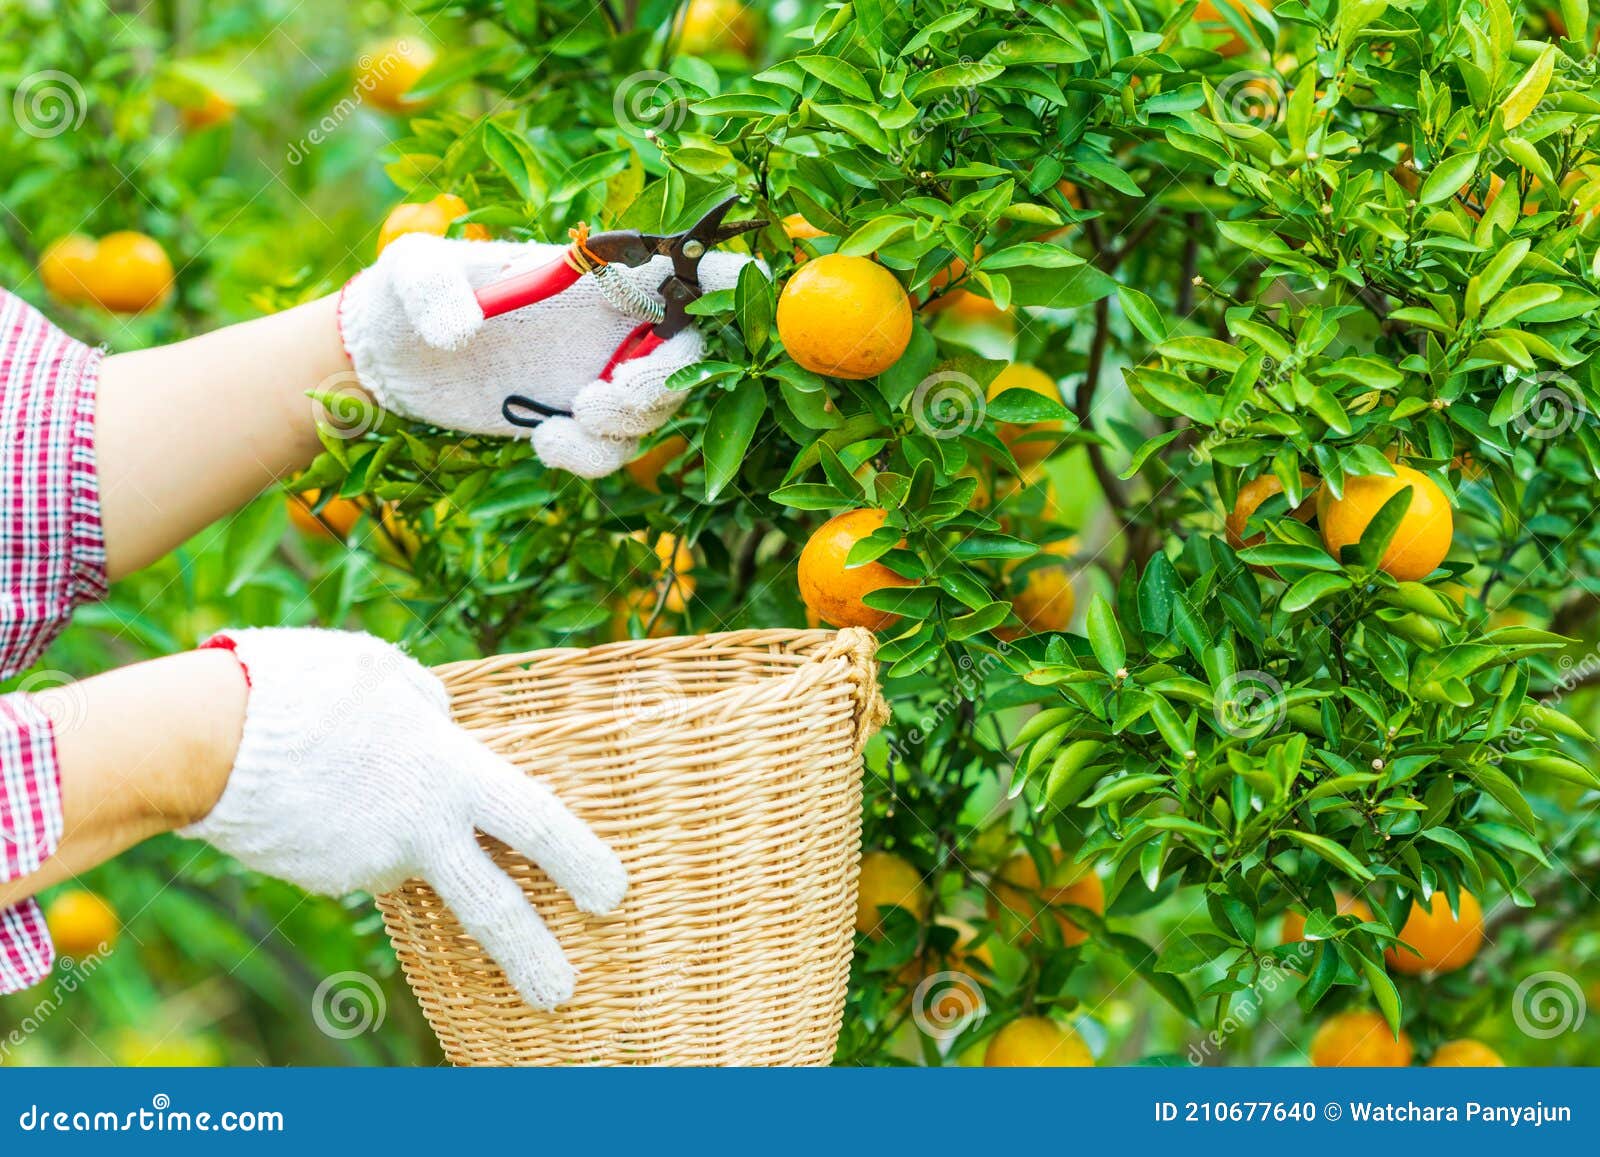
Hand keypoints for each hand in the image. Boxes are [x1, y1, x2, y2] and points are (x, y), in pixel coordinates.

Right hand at [180, 627, 625, 1010]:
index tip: (612, 894)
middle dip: (532, 954)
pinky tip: (314, 788)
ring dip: (397, 838)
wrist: (200, 740)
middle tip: (563, 990)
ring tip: (343, 777)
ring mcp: (370, 864)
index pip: (537, 823)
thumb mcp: (384, 673)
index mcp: (450, 773)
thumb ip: (429, 705)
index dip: (581, 859)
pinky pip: (358, 851)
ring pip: (408, 856)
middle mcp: (420, 831)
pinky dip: (350, 828)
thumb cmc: (299, 688)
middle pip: (491, 907)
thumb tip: (443, 721)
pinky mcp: (328, 878)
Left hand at [338, 233, 751, 477]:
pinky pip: (616, 451)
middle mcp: (608, 326)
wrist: (388, 361)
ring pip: (658, 411)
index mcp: (592, 274)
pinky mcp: (578, 423)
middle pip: (688, 352)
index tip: (737, 287)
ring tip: (568, 418)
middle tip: (612, 393)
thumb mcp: (408, 271)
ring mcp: (598, 376)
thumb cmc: (404, 295)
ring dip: (628, 422)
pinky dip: (592, 456)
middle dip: (668, 378)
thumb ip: (434, 288)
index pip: (676, 268)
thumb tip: (464, 331)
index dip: (720, 277)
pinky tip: (544, 441)